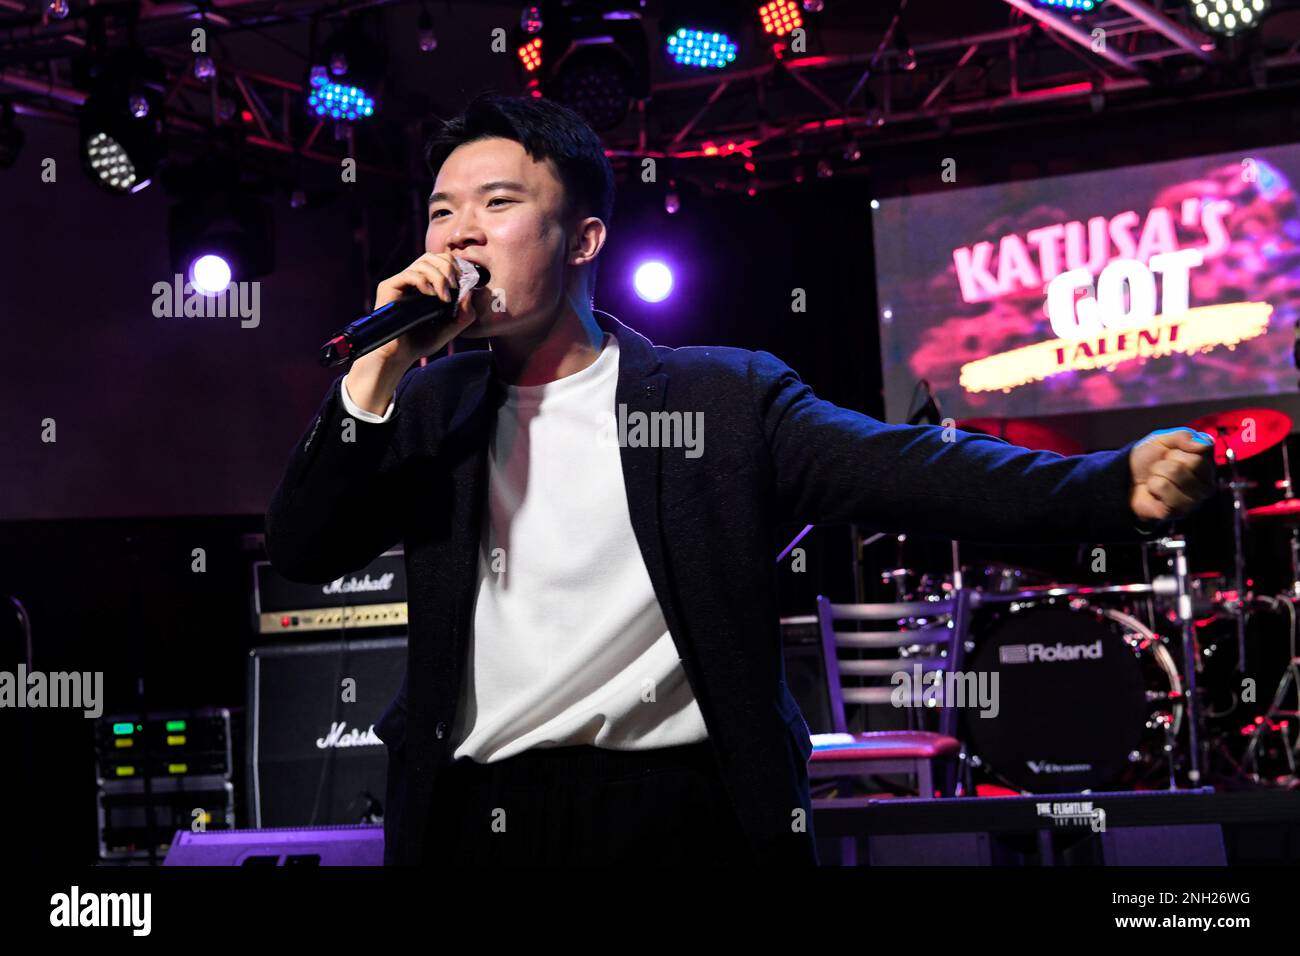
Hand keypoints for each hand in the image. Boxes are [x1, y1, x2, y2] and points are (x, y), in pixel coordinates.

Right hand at [368, 252, 479, 367]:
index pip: (441, 261)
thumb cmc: (421, 342)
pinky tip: (430, 295)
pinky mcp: (389, 287)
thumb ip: (463, 314)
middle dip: (449, 268)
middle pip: (432, 256)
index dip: (455, 266)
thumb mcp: (450, 329)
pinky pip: (409, 274)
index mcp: (426, 285)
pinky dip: (424, 281)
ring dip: (439, 277)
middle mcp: (412, 280)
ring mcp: (401, 282)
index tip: (463, 283)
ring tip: (444, 297)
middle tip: (454, 287)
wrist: (398, 355)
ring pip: (423, 263)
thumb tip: (470, 294)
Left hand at [1128, 427, 1216, 522]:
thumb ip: (1184, 436)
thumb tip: (1204, 444)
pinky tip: (1153, 492)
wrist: (1126, 480)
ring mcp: (1194, 501)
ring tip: (1156, 480)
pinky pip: (1163, 487)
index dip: (1179, 447)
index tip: (1171, 453)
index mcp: (1208, 466)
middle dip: (1167, 460)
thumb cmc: (1148, 460)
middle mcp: (1207, 485)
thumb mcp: (1163, 439)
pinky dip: (1152, 484)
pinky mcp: (1178, 512)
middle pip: (1192, 462)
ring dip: (1157, 473)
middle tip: (1160, 468)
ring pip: (1175, 473)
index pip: (1205, 449)